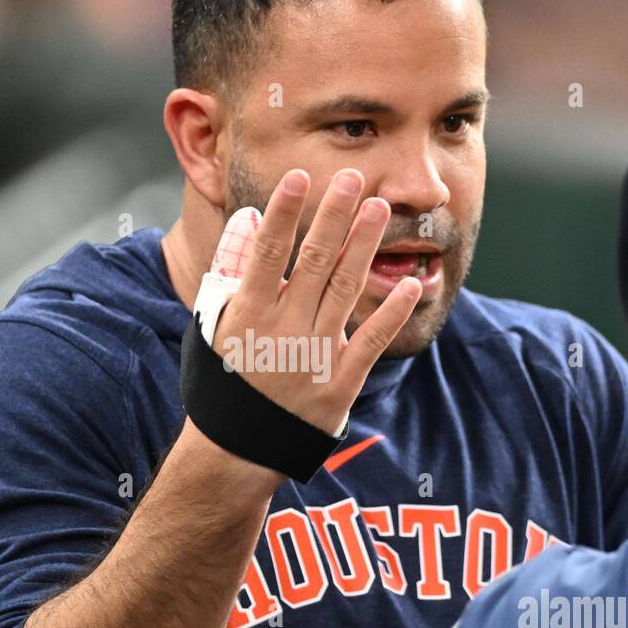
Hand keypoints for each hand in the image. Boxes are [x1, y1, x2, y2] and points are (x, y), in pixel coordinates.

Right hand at [212, 168, 422, 434]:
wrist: (238, 451)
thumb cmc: (224, 381)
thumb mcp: (214, 325)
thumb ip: (231, 273)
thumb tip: (249, 219)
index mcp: (248, 314)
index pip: (269, 253)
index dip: (285, 212)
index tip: (300, 176)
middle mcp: (283, 331)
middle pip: (314, 261)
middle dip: (335, 216)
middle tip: (354, 177)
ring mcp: (314, 357)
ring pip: (345, 290)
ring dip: (364, 246)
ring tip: (379, 208)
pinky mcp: (341, 383)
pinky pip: (372, 340)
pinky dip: (393, 312)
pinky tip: (412, 281)